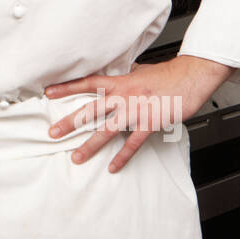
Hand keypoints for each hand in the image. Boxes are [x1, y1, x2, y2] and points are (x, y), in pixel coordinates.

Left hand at [43, 54, 232, 172]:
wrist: (190, 77)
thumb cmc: (168, 74)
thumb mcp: (140, 71)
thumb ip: (125, 76)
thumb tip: (117, 74)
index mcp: (120, 82)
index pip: (87, 83)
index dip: (66, 87)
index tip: (48, 92)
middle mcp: (124, 97)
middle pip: (91, 111)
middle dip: (70, 122)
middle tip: (53, 132)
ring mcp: (135, 112)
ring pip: (107, 131)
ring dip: (90, 145)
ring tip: (76, 157)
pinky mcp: (149, 124)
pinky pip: (132, 144)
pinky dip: (122, 157)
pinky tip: (112, 167)